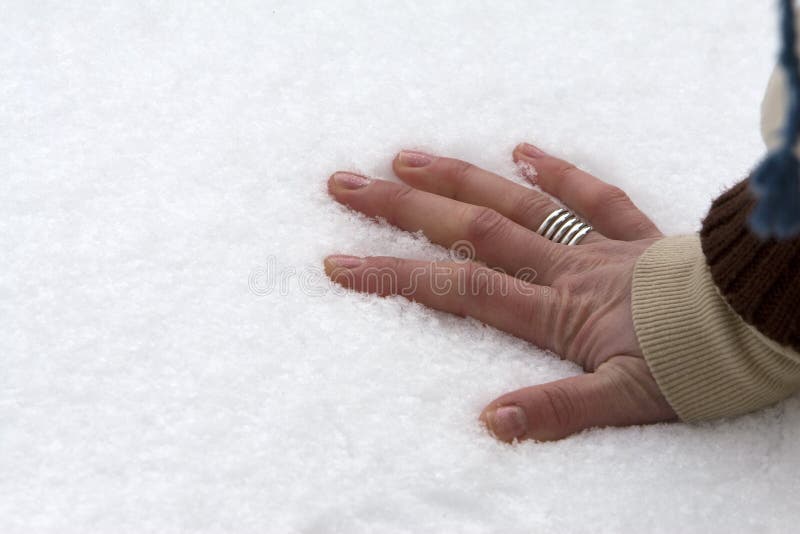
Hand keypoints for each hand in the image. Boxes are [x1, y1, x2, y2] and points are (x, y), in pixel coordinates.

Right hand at [324, 143, 676, 441]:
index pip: (458, 285)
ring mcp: (595, 244)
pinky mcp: (632, 233)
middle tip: (346, 184)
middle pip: (469, 228)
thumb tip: (490, 422)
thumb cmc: (694, 366)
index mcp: (556, 311)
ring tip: (405, 158)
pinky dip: (555, 167)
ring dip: (457, 179)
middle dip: (402, 208)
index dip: (394, 274)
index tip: (340, 261)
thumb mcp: (626, 403)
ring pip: (515, 202)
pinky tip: (521, 148)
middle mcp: (563, 267)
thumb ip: (557, 409)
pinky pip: (590, 192)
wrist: (756, 322)